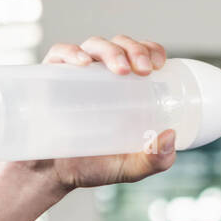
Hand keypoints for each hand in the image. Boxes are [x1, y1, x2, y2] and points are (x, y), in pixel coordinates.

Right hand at [31, 35, 175, 189]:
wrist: (51, 175)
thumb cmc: (92, 166)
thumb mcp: (131, 168)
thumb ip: (157, 159)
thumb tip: (171, 135)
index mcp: (124, 87)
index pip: (141, 55)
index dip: (152, 50)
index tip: (159, 65)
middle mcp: (101, 75)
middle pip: (121, 45)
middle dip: (135, 49)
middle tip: (144, 70)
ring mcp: (75, 73)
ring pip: (95, 45)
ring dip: (111, 50)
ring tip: (121, 69)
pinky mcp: (49, 76)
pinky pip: (59, 54)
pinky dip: (71, 52)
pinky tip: (82, 63)